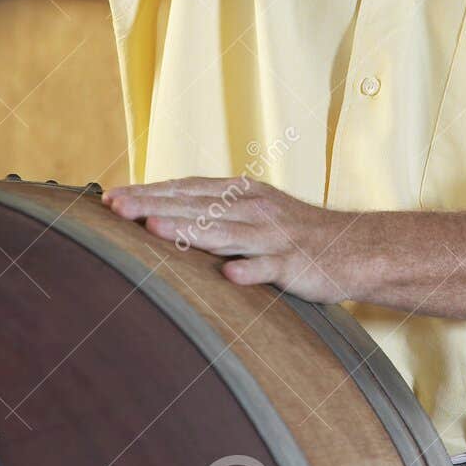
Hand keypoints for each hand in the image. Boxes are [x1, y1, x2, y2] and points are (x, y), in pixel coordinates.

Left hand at [101, 176, 359, 302]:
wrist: (354, 247)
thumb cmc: (296, 235)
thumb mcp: (254, 214)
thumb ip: (215, 213)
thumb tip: (164, 214)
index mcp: (241, 194)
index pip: (187, 189)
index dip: (150, 192)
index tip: (112, 198)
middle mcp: (253, 209)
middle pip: (196, 205)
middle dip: (153, 205)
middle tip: (115, 207)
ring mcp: (272, 236)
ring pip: (224, 232)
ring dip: (188, 229)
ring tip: (153, 228)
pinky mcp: (293, 263)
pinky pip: (269, 267)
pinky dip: (250, 270)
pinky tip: (230, 276)